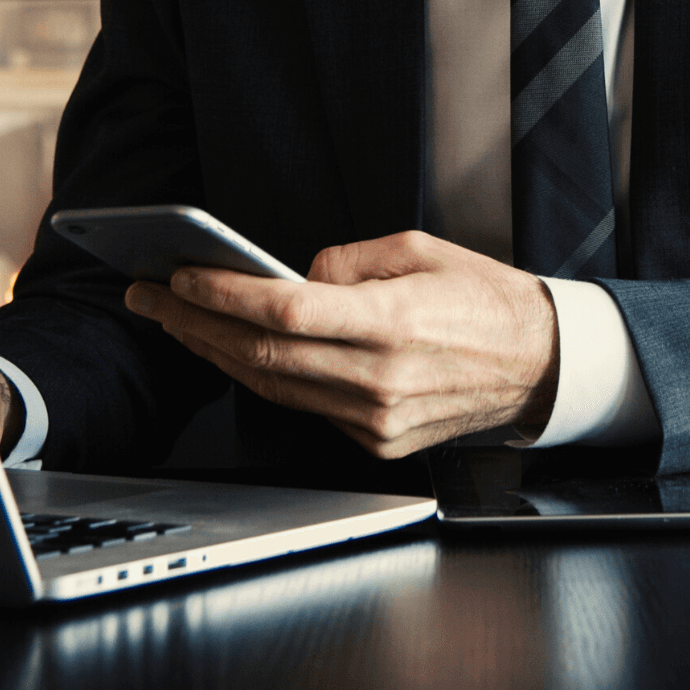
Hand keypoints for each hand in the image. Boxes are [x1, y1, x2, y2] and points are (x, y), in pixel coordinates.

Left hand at [123, 231, 558, 458]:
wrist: (539, 366)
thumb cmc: (484, 299)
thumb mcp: (418, 249)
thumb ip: (347, 262)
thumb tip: (294, 275)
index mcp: (391, 324)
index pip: (284, 312)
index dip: (224, 295)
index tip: (180, 276)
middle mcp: (378, 379)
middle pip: (262, 356)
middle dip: (194, 324)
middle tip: (150, 297)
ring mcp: (375, 420)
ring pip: (272, 387)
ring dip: (215, 352)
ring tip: (176, 319)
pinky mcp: (377, 440)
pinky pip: (304, 406)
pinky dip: (263, 376)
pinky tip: (231, 349)